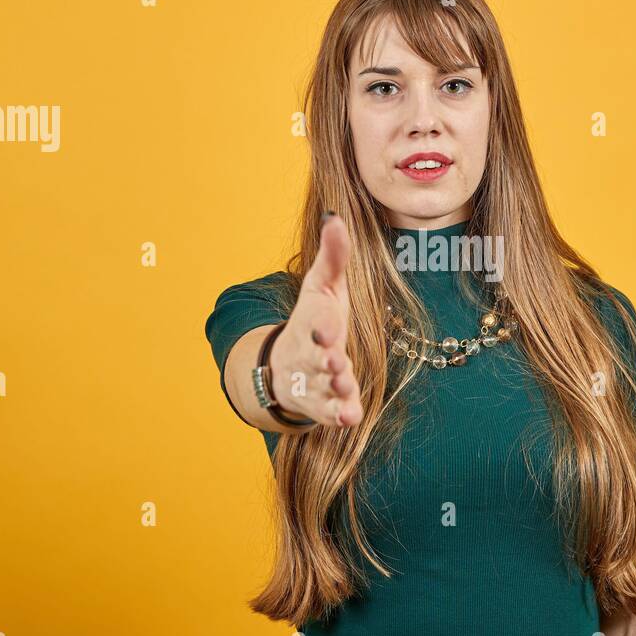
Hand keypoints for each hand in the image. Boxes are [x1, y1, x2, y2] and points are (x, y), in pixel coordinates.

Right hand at [267, 213, 363, 427]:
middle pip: (318, 357)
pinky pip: (331, 412)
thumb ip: (334, 255)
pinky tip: (350, 417)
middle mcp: (313, 353)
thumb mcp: (324, 285)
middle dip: (325, 359)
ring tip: (343, 387)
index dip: (323, 325)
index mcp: (314, 322)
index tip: (327, 328)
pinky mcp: (324, 404)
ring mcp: (317, 380)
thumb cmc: (316, 318)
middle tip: (333, 360)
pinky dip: (338, 414)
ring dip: (334, 387)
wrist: (285, 366)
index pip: (318, 322)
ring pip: (324, 387)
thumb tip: (335, 217)